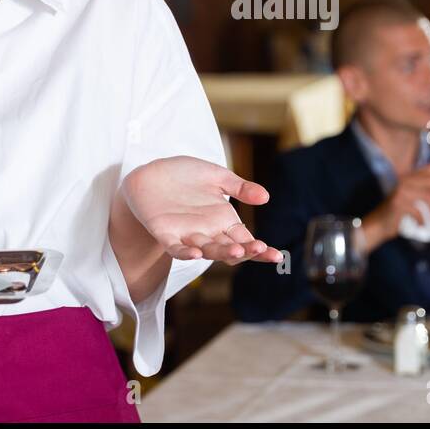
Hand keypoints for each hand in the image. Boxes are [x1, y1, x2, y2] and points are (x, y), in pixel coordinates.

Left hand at [122, 156, 282, 265]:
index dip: (261, 250)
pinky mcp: (165, 233)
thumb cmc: (186, 175)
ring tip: (237, 251)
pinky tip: (196, 254)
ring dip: (222, 252)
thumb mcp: (217, 176)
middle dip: (246, 251)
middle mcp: (208, 232)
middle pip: (230, 249)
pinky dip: (185, 253)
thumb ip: (240, 187)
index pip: (246, 240)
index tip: (277, 255)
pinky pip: (176, 248)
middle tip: (260, 248)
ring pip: (208, 250)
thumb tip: (266, 197)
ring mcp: (187, 234)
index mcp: (224, 220)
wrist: (152, 173)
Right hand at [364, 163, 429, 249]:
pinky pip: (418, 210)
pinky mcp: (398, 204)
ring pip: (427, 196)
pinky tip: (423, 224)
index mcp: (409, 177)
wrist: (377, 224)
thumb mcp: (410, 198)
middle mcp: (404, 181)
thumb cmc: (397, 213)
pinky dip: (423, 219)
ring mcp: (401, 192)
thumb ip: (424, 192)